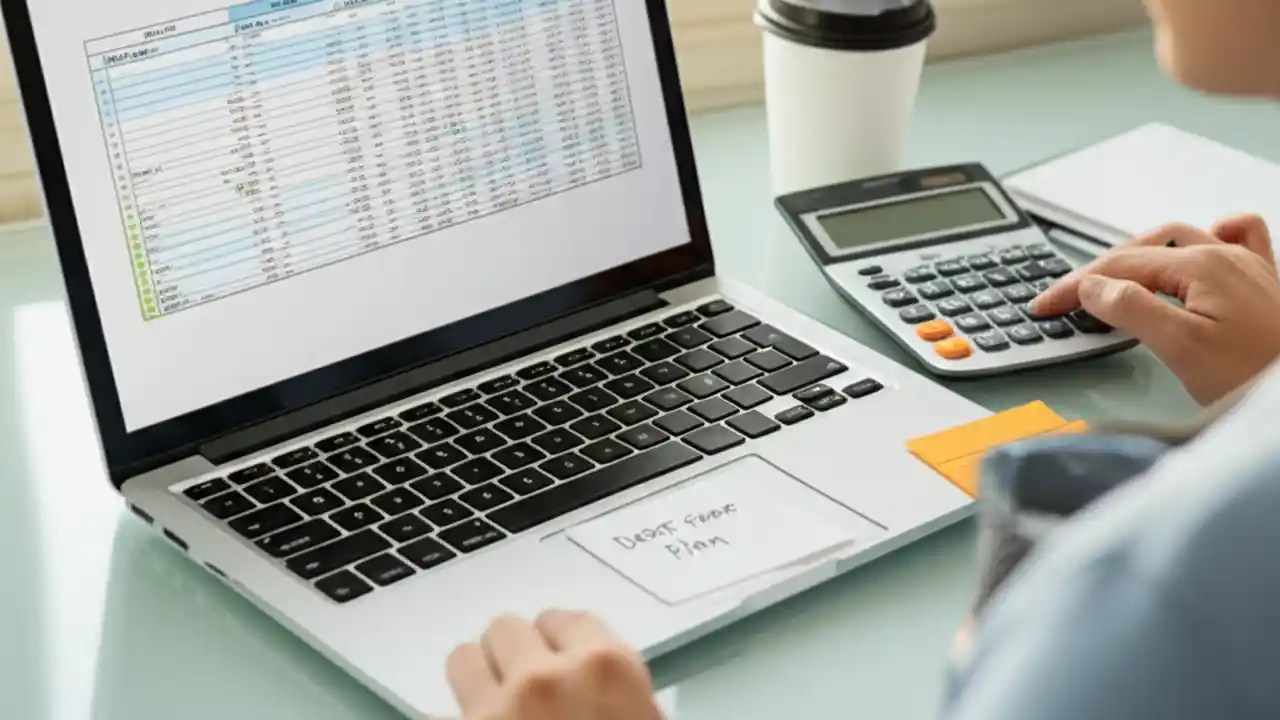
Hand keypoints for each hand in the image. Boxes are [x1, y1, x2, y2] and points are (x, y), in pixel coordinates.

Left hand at [446, 611, 663, 719]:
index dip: (562, 640)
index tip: (561, 654)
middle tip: (527, 682)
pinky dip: (457, 716)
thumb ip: (618, 685)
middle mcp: (547, 679)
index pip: (568, 619)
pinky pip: (440, 711)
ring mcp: (496, 711)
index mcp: (607, 668)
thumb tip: (592, 672)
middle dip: (516, 653)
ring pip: (464, 657)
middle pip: (509, 627)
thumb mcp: (646, 715)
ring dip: (479, 676)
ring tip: (494, 698)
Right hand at [1033, 214, 1279, 404]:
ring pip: (1180, 238)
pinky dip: (1207, 237)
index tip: (1044, 305)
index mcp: (1201, 266)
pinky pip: (1236, 237)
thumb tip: (1094, 287)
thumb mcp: (1182, 348)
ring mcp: (1247, 266)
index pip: (1119, 267)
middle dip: (1099, 269)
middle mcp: (1225, 256)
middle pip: (1145, 247)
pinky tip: (1195, 253)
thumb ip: (1133, 310)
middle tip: (1066, 299)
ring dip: (1140, 252)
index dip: (1075, 287)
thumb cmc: (1257, 374)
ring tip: (1112, 276)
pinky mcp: (1262, 284)